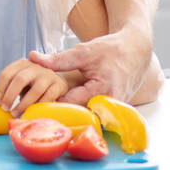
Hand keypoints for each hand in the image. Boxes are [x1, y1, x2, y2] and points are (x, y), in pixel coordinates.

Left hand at [0, 57, 68, 113]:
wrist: (57, 83)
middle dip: (9, 96)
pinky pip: (48, 97)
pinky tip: (32, 113)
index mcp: (21, 64)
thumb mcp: (17, 86)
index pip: (7, 73)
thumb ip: (3, 91)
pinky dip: (38, 107)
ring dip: (23, 104)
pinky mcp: (59, 84)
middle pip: (19, 79)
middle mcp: (35, 67)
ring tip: (16, 114)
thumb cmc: (32, 86)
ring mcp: (48, 75)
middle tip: (4, 109)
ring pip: (35, 90)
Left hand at [28, 27, 152, 105]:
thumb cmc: (111, 50)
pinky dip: (82, 113)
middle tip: (37, 114)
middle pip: (79, 117)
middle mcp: (110, 106)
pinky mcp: (115, 113)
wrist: (136, 50)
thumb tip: (32, 57)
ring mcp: (115, 112)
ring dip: (72, 116)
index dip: (50, 105)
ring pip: (87, 119)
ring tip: (52, 114)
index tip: (32, 108)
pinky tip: (69, 111)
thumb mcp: (83, 52)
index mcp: (102, 92)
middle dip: (60, 115)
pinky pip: (95, 117)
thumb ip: (58, 59)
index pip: (70, 105)